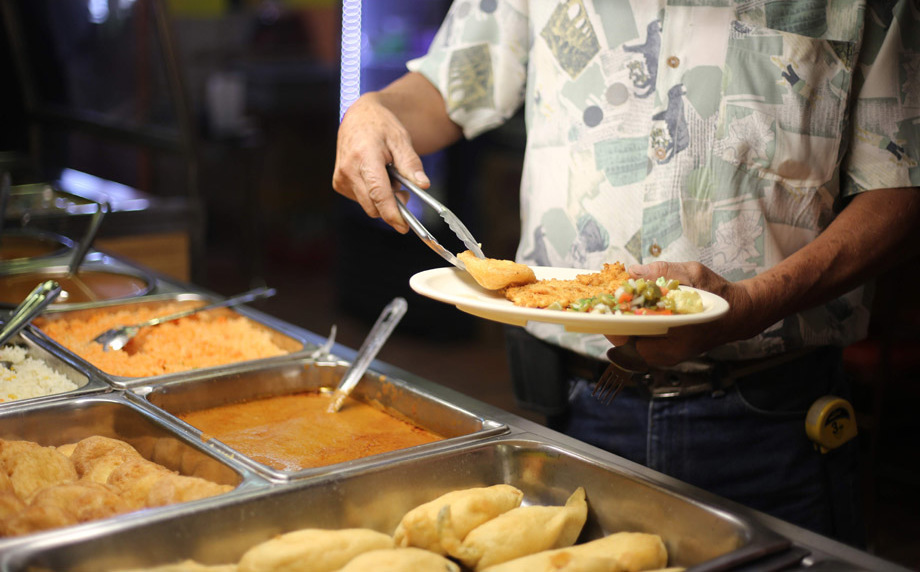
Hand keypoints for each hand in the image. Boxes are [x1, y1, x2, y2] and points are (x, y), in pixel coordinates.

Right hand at [332, 93, 427, 233]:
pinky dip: (372, 195)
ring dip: (383, 200)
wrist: (359, 117)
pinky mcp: (339, 183)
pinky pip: (361, 200)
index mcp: (364, 156)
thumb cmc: (382, 127)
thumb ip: (411, 164)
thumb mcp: (401, 140)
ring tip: (389, 177)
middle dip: (392, 206)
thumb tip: (423, 185)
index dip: (392, 213)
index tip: (403, 226)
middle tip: (404, 192)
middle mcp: (348, 169)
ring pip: (368, 205)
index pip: (378, 193)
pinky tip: (376, 178)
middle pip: (373, 205)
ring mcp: (341, 178)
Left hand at [605, 261, 761, 366]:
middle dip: (612, 323)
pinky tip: (627, 311)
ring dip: (619, 326)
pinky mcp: (664, 353)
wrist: (739, 314)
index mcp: (676, 341)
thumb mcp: (694, 276)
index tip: (602, 306)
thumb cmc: (720, 296)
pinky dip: (630, 328)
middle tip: (602, 304)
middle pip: (625, 346)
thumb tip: (633, 271)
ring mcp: (665, 356)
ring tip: (612, 306)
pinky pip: (639, 344)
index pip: (631, 340)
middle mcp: (668, 355)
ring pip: (629, 347)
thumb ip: (663, 273)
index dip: (612, 322)